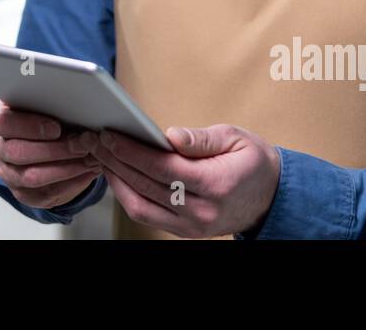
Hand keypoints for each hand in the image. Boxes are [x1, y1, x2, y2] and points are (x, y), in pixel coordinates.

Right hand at [0, 99, 100, 208]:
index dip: (30, 126)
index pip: (5, 122)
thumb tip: (78, 109)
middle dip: (55, 150)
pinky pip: (44, 194)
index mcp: (0, 118)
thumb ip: (54, 105)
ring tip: (89, 160)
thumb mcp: (45, 105)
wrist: (40, 141)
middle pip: (18, 152)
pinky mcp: (21, 192)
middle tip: (82, 145)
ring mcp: (7, 172)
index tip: (56, 128)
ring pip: (31, 177)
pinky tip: (87, 173)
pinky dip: (70, 183)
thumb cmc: (44, 117)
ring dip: (65, 169)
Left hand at [95, 124, 279, 237]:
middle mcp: (202, 211)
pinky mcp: (184, 231)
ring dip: (116, 180)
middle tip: (94, 139)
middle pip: (146, 186)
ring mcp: (192, 226)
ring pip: (141, 206)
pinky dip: (127, 195)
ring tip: (100, 155)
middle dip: (116, 161)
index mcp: (216, 184)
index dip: (132, 152)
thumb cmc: (252, 161)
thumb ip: (200, 138)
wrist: (271, 197)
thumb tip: (170, 135)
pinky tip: (117, 174)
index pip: (163, 168)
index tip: (110, 134)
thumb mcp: (234, 138)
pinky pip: (147, 215)